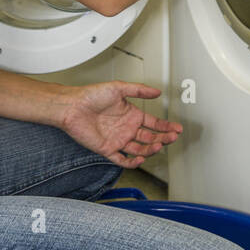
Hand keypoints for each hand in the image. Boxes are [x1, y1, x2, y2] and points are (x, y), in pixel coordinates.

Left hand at [58, 81, 182, 168]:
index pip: (154, 123)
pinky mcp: (108, 149)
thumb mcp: (118, 87)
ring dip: (151, 149)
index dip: (166, 126)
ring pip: (140, 150)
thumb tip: (157, 91)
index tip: (177, 128)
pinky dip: (132, 162)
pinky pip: (123, 160)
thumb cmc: (91, 95)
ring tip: (158, 145)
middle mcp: (126, 128)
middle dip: (163, 138)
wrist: (72, 107)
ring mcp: (118, 140)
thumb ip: (139, 90)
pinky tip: (140, 159)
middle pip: (150, 138)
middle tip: (172, 137)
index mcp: (131, 115)